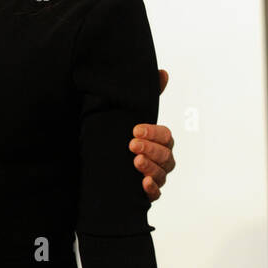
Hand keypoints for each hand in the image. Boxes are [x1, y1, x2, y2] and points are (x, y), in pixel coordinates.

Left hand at [130, 69, 174, 200]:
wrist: (100, 162)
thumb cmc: (122, 137)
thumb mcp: (130, 116)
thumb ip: (149, 96)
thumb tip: (163, 73)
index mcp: (160, 140)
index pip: (165, 135)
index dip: (153, 132)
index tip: (135, 129)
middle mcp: (161, 159)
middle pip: (166, 155)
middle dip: (150, 149)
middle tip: (132, 144)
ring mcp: (155, 176)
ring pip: (161, 173)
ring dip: (150, 166)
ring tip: (135, 161)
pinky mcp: (145, 192)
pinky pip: (156, 193)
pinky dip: (152, 189)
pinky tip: (143, 183)